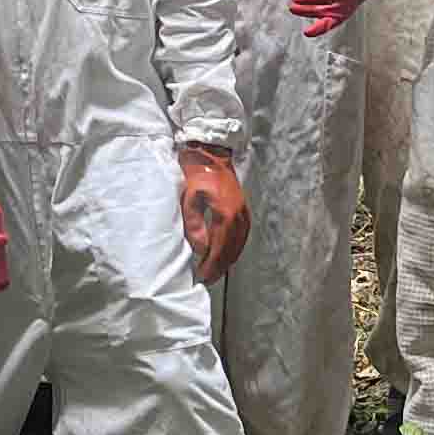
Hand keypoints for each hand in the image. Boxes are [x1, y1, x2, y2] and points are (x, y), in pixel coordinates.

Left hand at [176, 142, 250, 281]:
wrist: (212, 155)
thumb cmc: (197, 175)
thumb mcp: (189, 198)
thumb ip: (194, 224)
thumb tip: (201, 249)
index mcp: (226, 213)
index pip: (219, 248)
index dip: (211, 265)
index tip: (202, 276)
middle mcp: (239, 216)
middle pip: (231, 250)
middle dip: (219, 267)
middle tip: (208, 280)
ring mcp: (244, 213)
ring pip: (239, 245)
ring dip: (228, 260)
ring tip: (216, 272)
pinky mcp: (244, 210)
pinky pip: (242, 236)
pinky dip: (235, 249)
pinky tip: (227, 255)